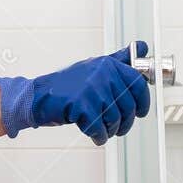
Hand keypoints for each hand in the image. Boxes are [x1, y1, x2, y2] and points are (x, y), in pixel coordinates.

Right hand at [0, 41, 150, 144]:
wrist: (38, 96)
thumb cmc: (67, 85)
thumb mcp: (95, 68)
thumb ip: (119, 59)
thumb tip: (144, 46)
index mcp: (107, 64)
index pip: (138, 83)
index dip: (143, 102)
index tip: (141, 112)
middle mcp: (102, 73)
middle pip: (128, 106)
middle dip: (124, 122)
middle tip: (117, 127)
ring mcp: (91, 88)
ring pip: (115, 119)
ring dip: (109, 130)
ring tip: (101, 129)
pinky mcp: (81, 105)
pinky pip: (100, 128)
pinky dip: (98, 135)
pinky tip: (92, 133)